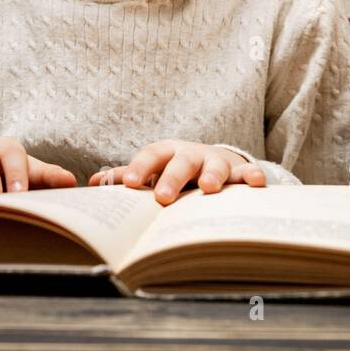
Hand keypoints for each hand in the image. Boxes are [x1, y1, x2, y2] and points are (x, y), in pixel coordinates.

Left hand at [88, 140, 265, 204]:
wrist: (214, 161)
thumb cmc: (175, 169)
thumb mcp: (153, 169)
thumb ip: (128, 177)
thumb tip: (92, 184)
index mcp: (166, 152)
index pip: (150, 156)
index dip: (139, 168)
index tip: (129, 184)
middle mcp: (191, 154)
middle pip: (180, 163)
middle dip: (172, 179)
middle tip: (163, 198)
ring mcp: (216, 162)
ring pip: (214, 166)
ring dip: (212, 176)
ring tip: (208, 189)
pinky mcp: (238, 172)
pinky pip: (247, 174)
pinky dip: (252, 177)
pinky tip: (257, 184)